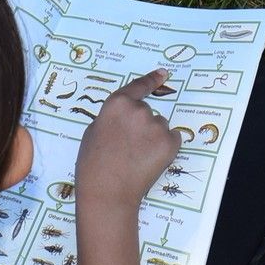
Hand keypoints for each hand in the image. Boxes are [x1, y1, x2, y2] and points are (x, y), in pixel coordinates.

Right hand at [75, 69, 180, 210]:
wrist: (108, 191)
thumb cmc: (93, 164)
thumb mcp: (92, 132)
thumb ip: (111, 118)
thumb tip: (123, 117)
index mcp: (117, 103)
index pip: (138, 86)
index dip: (152, 80)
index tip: (164, 74)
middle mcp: (139, 109)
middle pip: (147, 112)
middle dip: (141, 126)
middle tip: (128, 147)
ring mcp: (157, 125)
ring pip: (159, 127)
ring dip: (153, 137)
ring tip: (137, 157)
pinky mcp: (170, 142)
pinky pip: (172, 139)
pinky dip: (165, 148)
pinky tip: (150, 161)